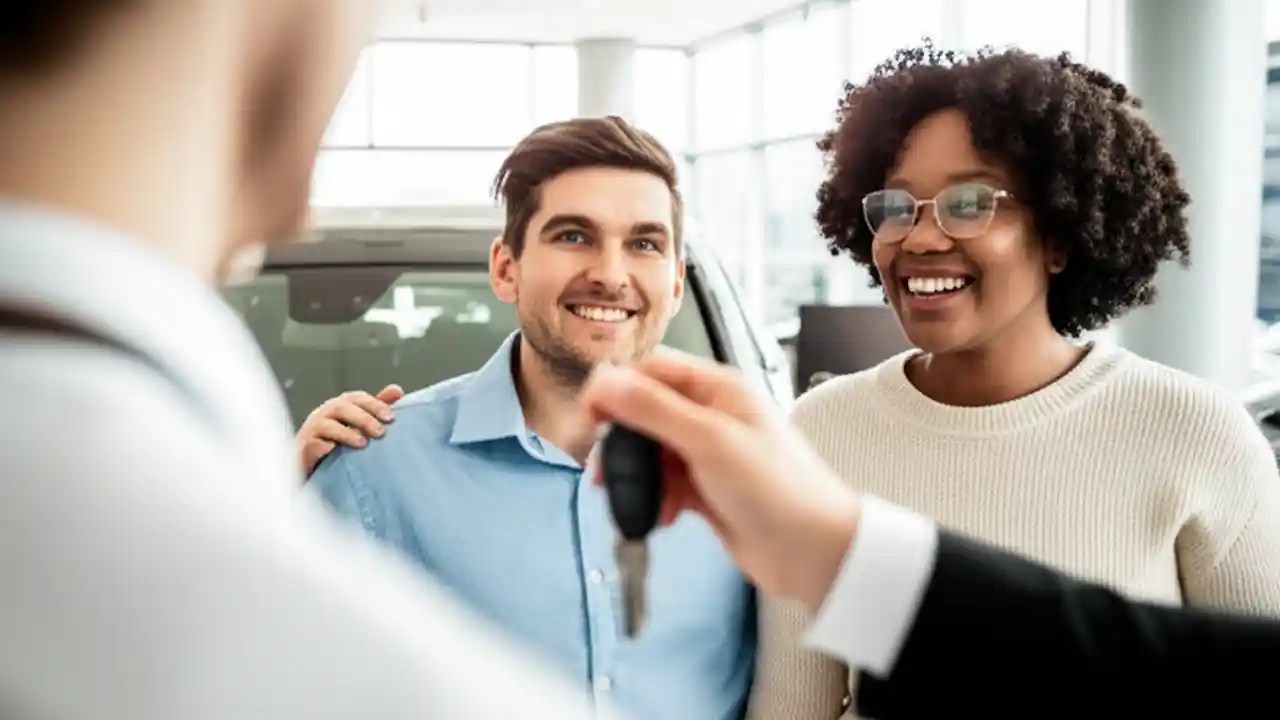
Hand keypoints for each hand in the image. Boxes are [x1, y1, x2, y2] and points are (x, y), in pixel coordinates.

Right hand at [297, 384, 403, 476]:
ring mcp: (312, 429)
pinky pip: (313, 444)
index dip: (375, 405)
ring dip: (345, 433)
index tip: (391, 417)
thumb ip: (376, 406)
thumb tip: (397, 390)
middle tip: (381, 432)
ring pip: (326, 425)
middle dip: (363, 418)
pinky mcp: (304, 447)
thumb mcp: (357, 420)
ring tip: (362, 443)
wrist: (308, 459)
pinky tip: (336, 452)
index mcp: (340, 405)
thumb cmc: (336, 436)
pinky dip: (324, 447)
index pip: (358, 399)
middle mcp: (325, 413)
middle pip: (342, 408)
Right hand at [581, 351, 860, 608]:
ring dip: (637, 475)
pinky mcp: (707, 489)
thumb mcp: (709, 442)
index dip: (616, 389)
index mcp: (720, 389)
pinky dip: (656, 499)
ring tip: (631, 499)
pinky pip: (665, 484)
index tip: (591, 416)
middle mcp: (713, 415)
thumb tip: (606, 382)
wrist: (813, 553)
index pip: (652, 370)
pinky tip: (663, 516)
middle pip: (645, 412)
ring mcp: (710, 453)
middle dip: (622, 440)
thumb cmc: (780, 491)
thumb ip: (654, 409)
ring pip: (651, 452)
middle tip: (602, 468)